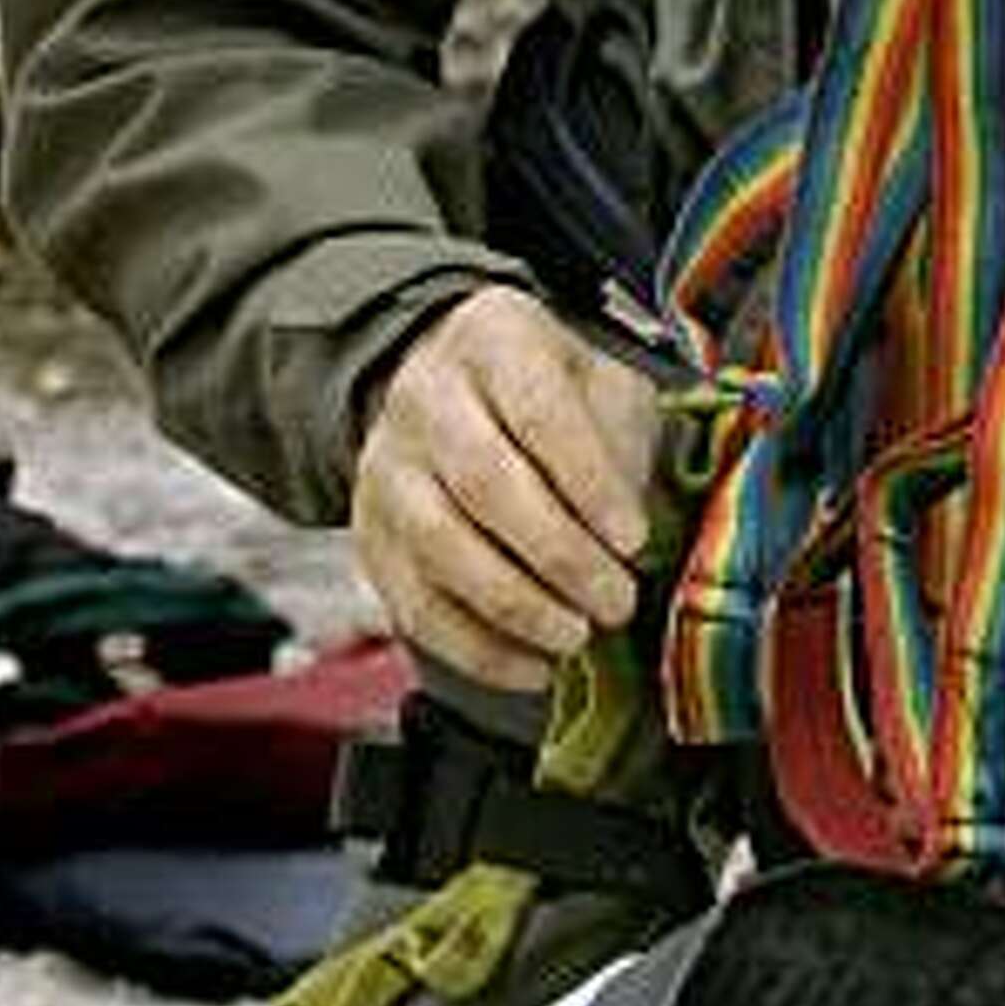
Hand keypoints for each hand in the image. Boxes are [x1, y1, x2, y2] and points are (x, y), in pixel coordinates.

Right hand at [351, 283, 661, 689]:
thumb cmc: (542, 392)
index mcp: (494, 340)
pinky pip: (414, 604)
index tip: (634, 539)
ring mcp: (387, 468)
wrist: (446, 385)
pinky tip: (531, 665)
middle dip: (560, 556)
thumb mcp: (598, 382)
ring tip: (577, 635)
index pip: (539, 412)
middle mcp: (426, 398)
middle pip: (487, 484)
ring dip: (518, 607)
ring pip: (442, 547)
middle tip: (616, 600)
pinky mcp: (370, 535)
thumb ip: (620, 439)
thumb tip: (628, 533)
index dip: (589, 483)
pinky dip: (476, 648)